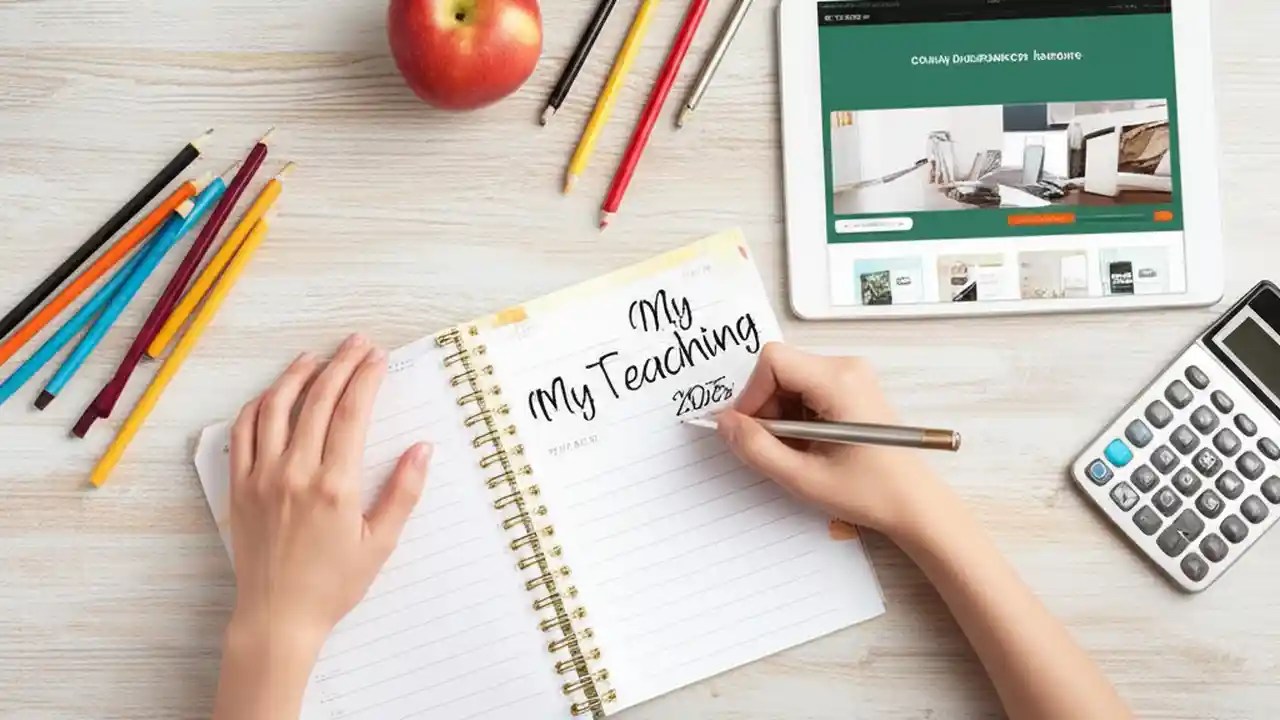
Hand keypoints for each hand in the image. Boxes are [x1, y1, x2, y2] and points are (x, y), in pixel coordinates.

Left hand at [226, 333, 430, 653]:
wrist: (278, 618)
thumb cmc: (333, 585)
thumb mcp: (380, 543)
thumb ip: (403, 493)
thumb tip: (422, 449)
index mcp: (334, 485)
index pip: (352, 413)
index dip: (366, 378)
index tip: (378, 357)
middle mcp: (295, 473)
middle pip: (318, 400)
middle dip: (340, 364)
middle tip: (357, 344)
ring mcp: (262, 477)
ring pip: (275, 407)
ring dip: (297, 375)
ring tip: (316, 358)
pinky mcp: (239, 487)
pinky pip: (241, 432)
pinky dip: (258, 405)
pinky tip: (273, 395)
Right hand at [716, 343, 952, 540]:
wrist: (914, 503)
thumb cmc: (870, 491)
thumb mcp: (803, 477)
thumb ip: (757, 448)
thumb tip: (724, 423)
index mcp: (839, 381)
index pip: (773, 361)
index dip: (751, 395)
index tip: (749, 430)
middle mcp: (846, 367)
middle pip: (779, 370)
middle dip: (766, 409)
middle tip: (775, 448)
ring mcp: (850, 375)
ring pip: (789, 381)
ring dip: (780, 417)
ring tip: (798, 452)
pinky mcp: (850, 387)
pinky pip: (804, 390)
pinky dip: (795, 418)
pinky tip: (809, 446)